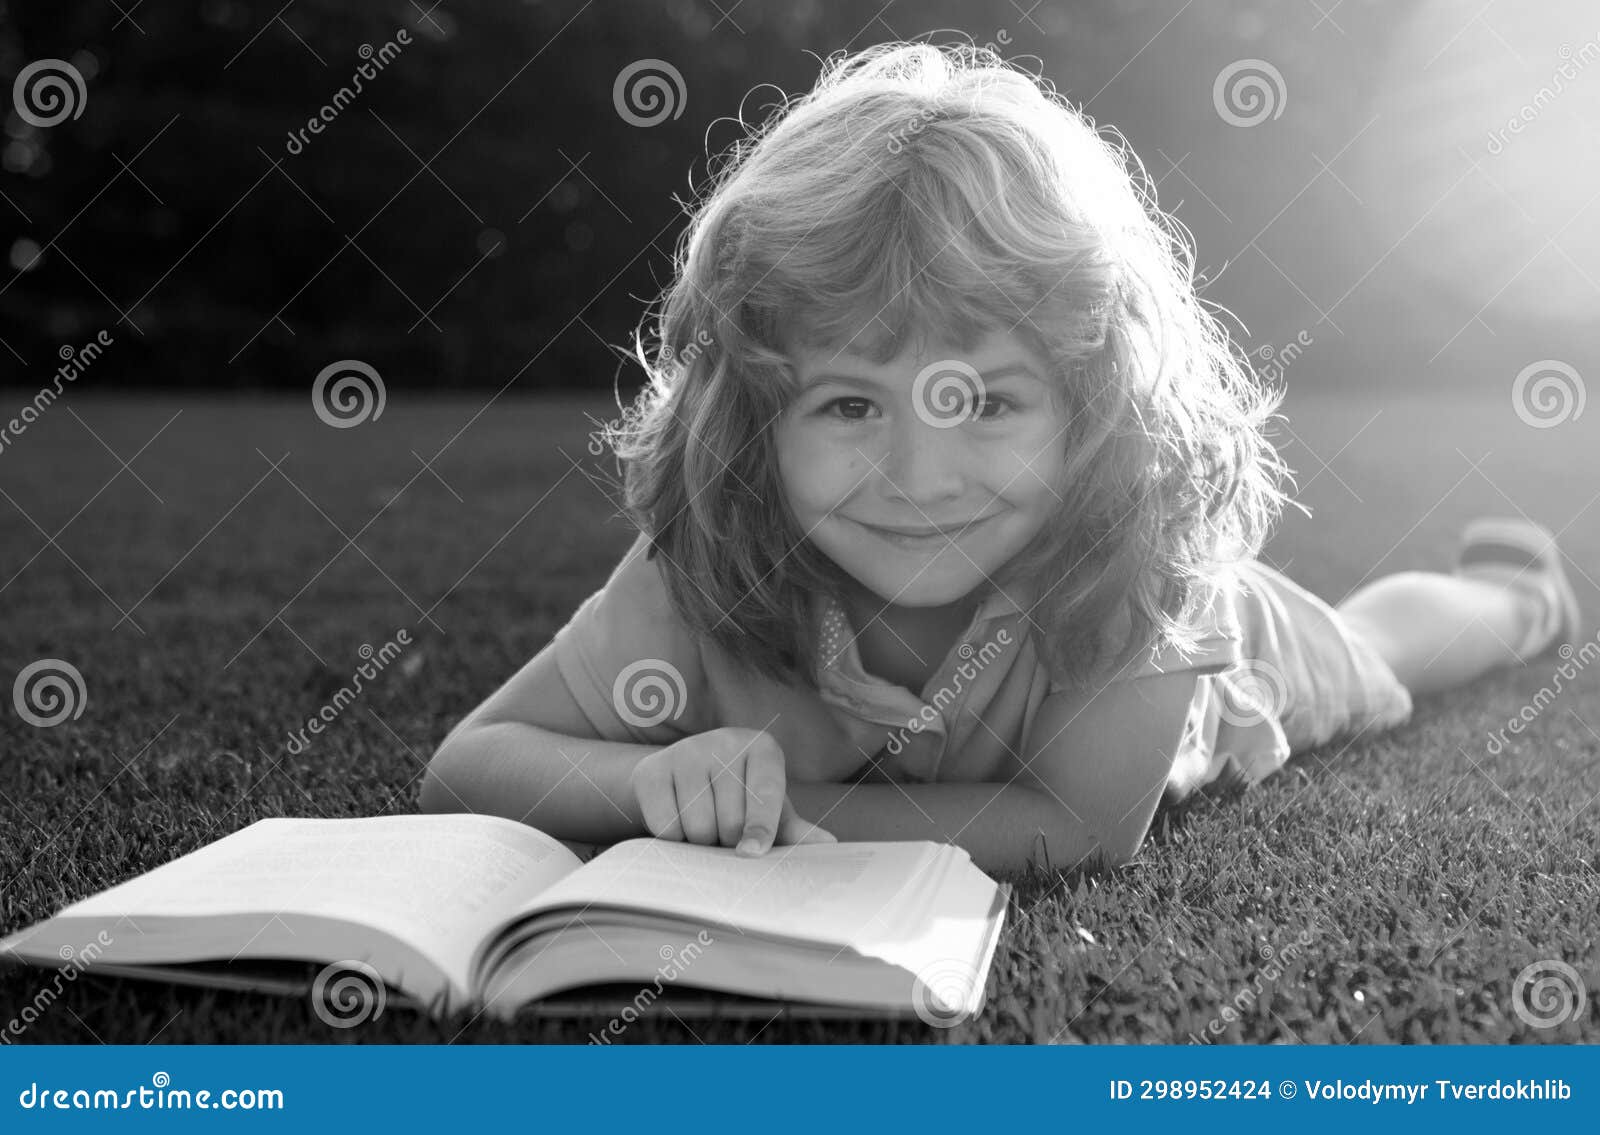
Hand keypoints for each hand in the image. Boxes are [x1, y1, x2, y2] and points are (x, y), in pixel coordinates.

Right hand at [630, 727, 835, 855]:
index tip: (753, 852)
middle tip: (726, 834)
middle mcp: (725, 741)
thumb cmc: (737, 796)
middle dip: (729, 842)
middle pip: (730, 820)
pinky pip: (666, 827)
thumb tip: (829, 846)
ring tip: (703, 827)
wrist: (681, 778)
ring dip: (701, 844)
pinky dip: (673, 840)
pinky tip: (678, 821)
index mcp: (763, 748)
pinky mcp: (652, 770)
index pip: (765, 793)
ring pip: (697, 827)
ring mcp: (686, 752)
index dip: (761, 826)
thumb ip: (794, 828)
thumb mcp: (767, 808)